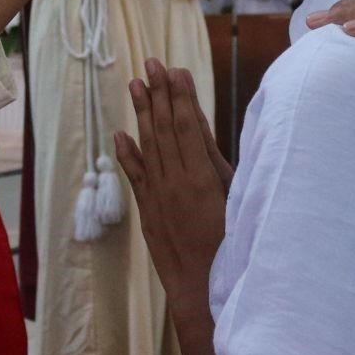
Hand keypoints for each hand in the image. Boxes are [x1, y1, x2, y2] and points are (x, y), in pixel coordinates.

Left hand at [115, 60, 229, 354]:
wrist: (203, 291)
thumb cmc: (232, 245)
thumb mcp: (233, 198)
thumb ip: (213, 160)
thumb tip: (198, 124)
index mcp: (200, 178)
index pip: (186, 127)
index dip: (179, 96)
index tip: (175, 69)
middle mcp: (173, 183)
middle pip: (164, 130)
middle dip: (158, 95)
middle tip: (150, 63)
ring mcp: (158, 198)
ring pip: (148, 148)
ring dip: (141, 115)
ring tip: (135, 85)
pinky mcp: (149, 213)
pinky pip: (136, 178)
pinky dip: (128, 155)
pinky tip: (121, 134)